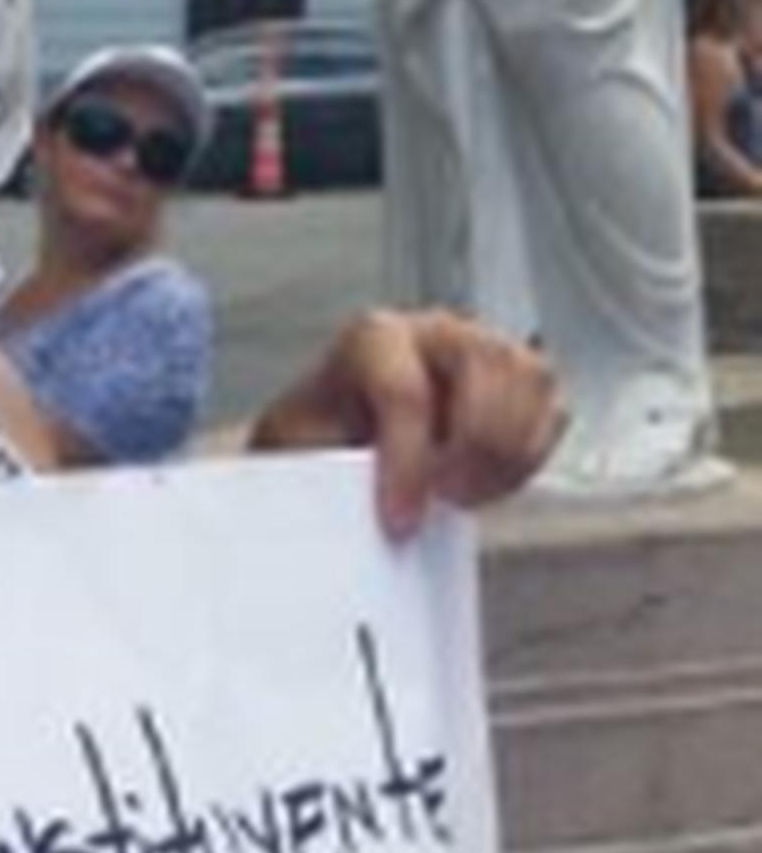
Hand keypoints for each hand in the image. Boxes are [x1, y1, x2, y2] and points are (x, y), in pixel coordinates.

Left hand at [247, 308, 563, 537]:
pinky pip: (554, 410)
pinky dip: (529, 456)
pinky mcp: (519, 383)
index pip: (405, 392)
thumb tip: (344, 509)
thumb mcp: (298, 451)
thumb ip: (318, 470)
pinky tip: (487, 487)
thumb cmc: (315, 442)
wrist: (332, 442)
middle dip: (474, 445)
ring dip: (508, 451)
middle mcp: (435, 331)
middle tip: (446, 503)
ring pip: (532, 377)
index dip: (408, 464)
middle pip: (486, 364)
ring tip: (462, 498)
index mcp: (372, 339)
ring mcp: (485, 348)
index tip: (400, 521)